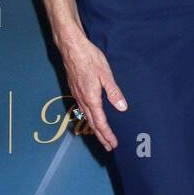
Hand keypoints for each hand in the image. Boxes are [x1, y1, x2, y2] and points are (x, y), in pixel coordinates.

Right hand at [60, 34, 126, 150]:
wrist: (71, 47)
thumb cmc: (90, 58)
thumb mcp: (106, 74)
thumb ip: (114, 92)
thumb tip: (122, 107)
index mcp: (91, 98)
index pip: (100, 122)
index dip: (107, 134)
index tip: (113, 144)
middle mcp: (82, 100)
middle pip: (92, 123)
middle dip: (101, 136)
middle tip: (109, 146)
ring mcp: (77, 95)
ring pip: (87, 117)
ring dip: (95, 129)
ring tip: (102, 137)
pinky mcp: (75, 90)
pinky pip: (83, 109)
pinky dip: (89, 118)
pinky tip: (92, 118)